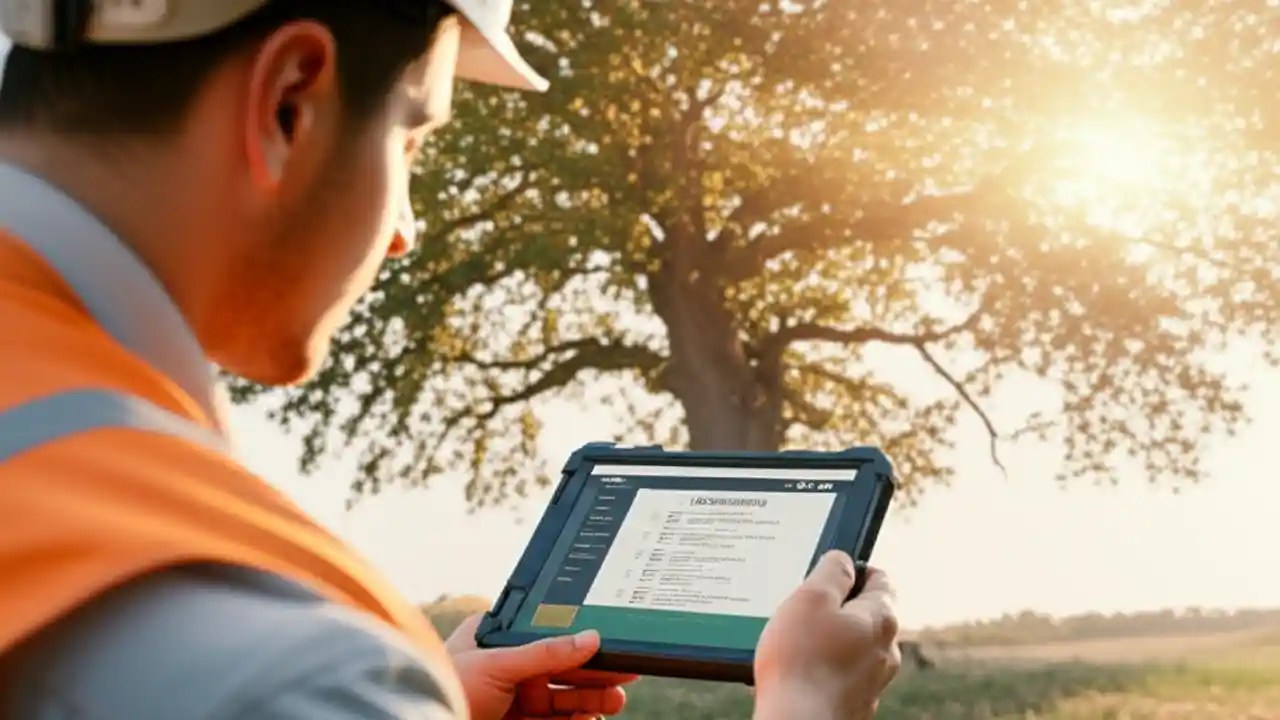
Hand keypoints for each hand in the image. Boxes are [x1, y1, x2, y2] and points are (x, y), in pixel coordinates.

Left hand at [444, 614, 637, 719]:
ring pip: (562, 699)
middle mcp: (506, 668)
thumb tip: (591, 638)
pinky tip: (591, 719)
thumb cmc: (446, 687)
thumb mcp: (498, 663)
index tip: (611, 644)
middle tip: (625, 675)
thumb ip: (547, 652)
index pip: (547, 636)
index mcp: (496, 640)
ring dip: (591, 699)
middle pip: (560, 669)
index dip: (579, 641)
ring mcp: (512, 700)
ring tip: (616, 701)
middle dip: (594, 673)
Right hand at [752, 552, 900, 719]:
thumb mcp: (811, 597)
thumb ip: (831, 572)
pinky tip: (798, 670)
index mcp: (881, 618)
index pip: (880, 579)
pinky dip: (822, 667)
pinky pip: (840, 674)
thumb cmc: (802, 661)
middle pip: (866, 614)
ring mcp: (872, 681)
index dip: (854, 569)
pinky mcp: (854, 703)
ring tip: (795, 641)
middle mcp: (885, 651)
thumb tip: (843, 559)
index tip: (830, 571)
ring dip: (827, 639)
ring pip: (852, 646)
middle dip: (837, 607)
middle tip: (804, 607)